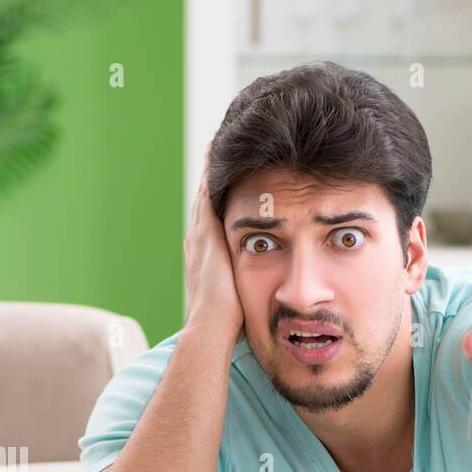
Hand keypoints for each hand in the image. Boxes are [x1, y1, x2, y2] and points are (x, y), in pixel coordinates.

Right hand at [183, 141, 244, 339]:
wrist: (212, 326)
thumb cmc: (229, 327)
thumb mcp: (242, 304)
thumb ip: (250, 296)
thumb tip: (273, 305)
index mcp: (206, 261)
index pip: (212, 227)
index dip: (216, 208)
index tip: (224, 190)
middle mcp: (198, 244)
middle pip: (204, 204)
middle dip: (211, 181)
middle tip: (215, 153)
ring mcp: (200, 236)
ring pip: (205, 193)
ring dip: (211, 170)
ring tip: (216, 144)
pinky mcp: (207, 231)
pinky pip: (208, 191)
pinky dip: (211, 171)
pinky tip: (217, 149)